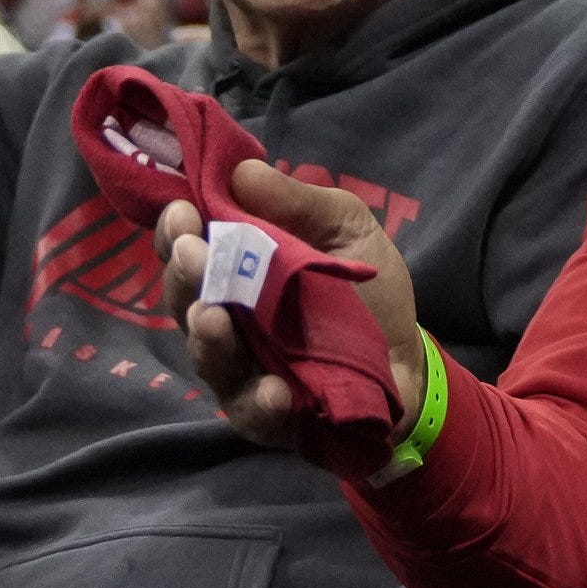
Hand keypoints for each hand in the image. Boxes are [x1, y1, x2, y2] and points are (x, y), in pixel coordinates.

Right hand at [157, 160, 423, 471]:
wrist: (411, 358)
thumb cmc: (367, 288)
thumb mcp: (346, 227)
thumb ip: (298, 202)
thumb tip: (242, 171)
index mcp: (238, 268)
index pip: (187, 246)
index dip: (176, 230)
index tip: (182, 212)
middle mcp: (227, 319)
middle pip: (184, 300)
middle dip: (183, 277)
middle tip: (192, 255)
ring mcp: (243, 370)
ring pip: (207, 357)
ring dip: (206, 338)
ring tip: (213, 319)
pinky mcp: (269, 417)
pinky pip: (252, 413)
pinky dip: (259, 401)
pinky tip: (275, 389)